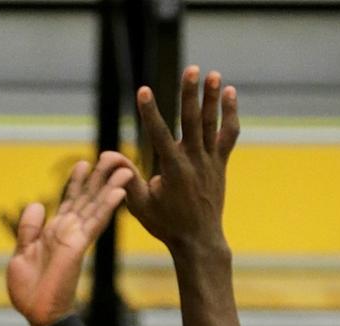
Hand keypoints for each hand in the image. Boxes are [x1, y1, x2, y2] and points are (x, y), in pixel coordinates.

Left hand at [6, 152, 132, 325]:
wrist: (38, 314)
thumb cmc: (29, 291)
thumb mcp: (21, 254)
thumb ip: (28, 229)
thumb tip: (37, 204)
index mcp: (53, 232)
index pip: (68, 202)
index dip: (75, 183)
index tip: (83, 165)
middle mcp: (67, 232)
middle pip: (86, 199)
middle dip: (98, 179)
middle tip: (111, 158)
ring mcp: (75, 238)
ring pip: (95, 206)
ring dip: (110, 187)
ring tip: (124, 169)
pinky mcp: (79, 246)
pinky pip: (95, 223)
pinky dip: (106, 206)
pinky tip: (118, 192)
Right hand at [125, 67, 239, 251]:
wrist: (199, 241)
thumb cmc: (167, 225)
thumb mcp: (141, 206)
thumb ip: (127, 179)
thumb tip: (110, 157)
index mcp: (173, 170)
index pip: (159, 135)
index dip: (151, 113)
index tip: (144, 91)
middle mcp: (194, 162)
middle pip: (192, 121)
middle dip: (190, 94)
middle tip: (191, 69)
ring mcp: (209, 161)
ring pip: (212, 124)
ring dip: (212, 98)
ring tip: (213, 74)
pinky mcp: (219, 163)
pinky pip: (228, 135)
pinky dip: (230, 115)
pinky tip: (230, 93)